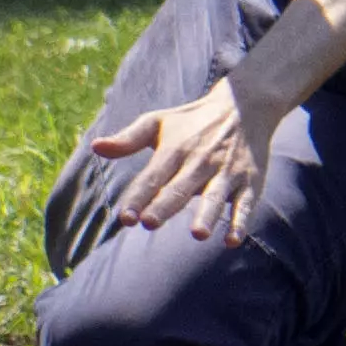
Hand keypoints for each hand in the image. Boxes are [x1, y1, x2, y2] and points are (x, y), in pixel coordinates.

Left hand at [96, 79, 283, 244]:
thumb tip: (95, 147)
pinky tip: (232, 241)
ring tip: (198, 234)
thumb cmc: (193, 121)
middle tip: (149, 223)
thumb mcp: (158, 122)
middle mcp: (200, 161)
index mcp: (175, 149)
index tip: (126, 218)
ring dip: (207, 214)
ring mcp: (226, 172)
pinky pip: (245, 203)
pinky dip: (241, 221)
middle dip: (165, 206)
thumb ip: (128, 139)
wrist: (245, 104)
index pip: (152, 177)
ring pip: (215, 196)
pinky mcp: (249, 181)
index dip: (138, 197)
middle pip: (180, 188)